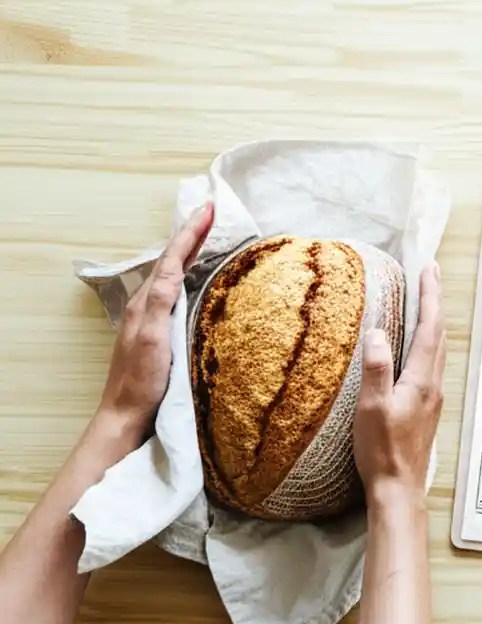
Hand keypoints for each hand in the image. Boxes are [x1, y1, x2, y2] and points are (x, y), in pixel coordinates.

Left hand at [97, 203, 214, 438]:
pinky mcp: (162, 331)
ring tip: (209, 237)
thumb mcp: (153, 339)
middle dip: (192, 236)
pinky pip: (178, 292)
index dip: (190, 233)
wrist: (127, 413)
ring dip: (192, 253)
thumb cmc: (142, 380)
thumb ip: (160, 302)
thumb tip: (173, 269)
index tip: (209, 209)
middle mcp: (149, 305)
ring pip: (175, 275)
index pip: (172, 258)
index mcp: (147, 302)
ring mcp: (154, 318)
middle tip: (212, 214)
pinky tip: (200, 280)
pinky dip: (191, 276)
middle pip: (172, 261)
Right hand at [354, 263, 445, 507]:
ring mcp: (432, 396)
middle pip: (438, 334)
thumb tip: (377, 332)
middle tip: (429, 273)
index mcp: (421, 380)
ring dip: (433, 321)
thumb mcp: (372, 409)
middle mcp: (432, 384)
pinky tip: (418, 346)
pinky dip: (428, 342)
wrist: (399, 487)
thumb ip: (376, 370)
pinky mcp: (426, 407)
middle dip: (435, 301)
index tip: (428, 268)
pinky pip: (431, 363)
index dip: (429, 296)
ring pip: (437, 348)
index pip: (429, 328)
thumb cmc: (382, 451)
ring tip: (426, 301)